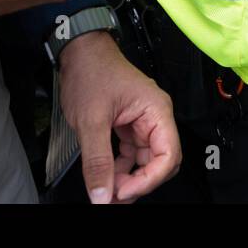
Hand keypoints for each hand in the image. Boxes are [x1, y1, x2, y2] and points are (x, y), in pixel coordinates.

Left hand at [57, 31, 180, 202]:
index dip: (149, 179)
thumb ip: (97, 161)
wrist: (78, 52)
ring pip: (144, 161)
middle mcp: (155, 117)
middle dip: (140, 182)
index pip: (168, 155)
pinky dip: (120, 168)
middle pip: (160, 161)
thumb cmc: (91, 72)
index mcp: (156, 111)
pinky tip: (105, 175)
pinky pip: (131, 154)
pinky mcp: (129, 125)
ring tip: (107, 190)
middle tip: (114, 196)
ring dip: (128, 178)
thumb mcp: (91, 121)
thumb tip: (102, 195)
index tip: (123, 191)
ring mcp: (142, 122)